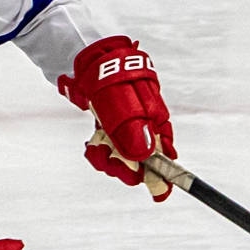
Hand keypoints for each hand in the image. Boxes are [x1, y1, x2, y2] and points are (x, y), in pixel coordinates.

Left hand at [57, 36, 177, 200]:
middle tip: (111, 165)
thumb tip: (146, 160)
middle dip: (128, 168)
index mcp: (154, 116)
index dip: (165, 174)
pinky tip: (91, 145)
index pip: (166, 151)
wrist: (83, 56)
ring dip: (109, 158)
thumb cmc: (106, 79)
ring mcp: (126, 120)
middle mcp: (144, 120)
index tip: (161, 193)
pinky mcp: (109, 119)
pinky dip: (100, 149)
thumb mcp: (121, 107)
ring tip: (96, 150)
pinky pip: (109, 144)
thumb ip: (133, 133)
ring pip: (123, 153)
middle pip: (143, 157)